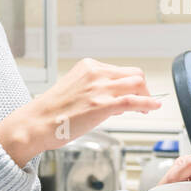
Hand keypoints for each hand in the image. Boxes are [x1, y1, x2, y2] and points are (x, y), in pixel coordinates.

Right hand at [0, 58, 160, 167]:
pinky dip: (148, 103)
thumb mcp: (74, 90)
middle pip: (134, 74)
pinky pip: (134, 100)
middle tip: (144, 100)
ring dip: (146, 96)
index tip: (133, 94)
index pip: (120, 70)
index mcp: (88, 67)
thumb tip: (117, 101)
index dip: (130, 84)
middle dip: (143, 88)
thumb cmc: (51, 112)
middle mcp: (95, 73)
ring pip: (137, 84)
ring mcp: (100, 88)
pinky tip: (154, 107)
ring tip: (146, 108)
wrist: (36, 124)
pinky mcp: (102, 105)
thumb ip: (96, 90)